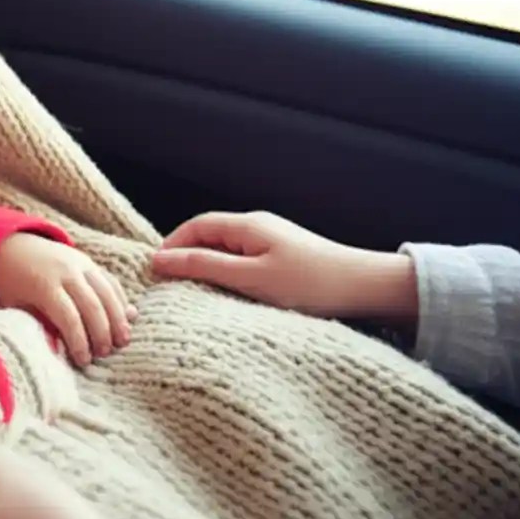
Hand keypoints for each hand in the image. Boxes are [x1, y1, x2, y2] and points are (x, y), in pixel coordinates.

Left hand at [0, 233, 136, 365]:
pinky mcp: (89, 261)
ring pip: (107, 292)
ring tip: (123, 341)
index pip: (68, 317)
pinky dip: (120, 300)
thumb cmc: (12, 284)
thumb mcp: (16, 306)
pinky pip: (110, 281)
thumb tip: (56, 351)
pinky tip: (126, 318)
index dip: (79, 341)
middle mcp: (65, 272)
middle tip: (105, 354)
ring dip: (118, 318)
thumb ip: (36, 325)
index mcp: (44, 285)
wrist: (13, 246)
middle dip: (102, 333)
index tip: (83, 361)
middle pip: (92, 305)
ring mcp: (80, 264)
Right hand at [149, 211, 417, 320]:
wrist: (364, 287)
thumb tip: (162, 260)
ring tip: (194, 291)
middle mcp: (258, 226)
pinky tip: (228, 293)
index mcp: (247, 225)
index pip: (196, 225)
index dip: (172, 245)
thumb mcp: (249, 278)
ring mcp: (272, 241)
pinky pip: (243, 259)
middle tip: (168, 283)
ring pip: (226, 249)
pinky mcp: (283, 258)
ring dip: (207, 266)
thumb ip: (204, 266)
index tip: (155, 270)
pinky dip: (227, 273)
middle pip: (209, 234)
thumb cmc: (310, 283)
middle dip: (186, 255)